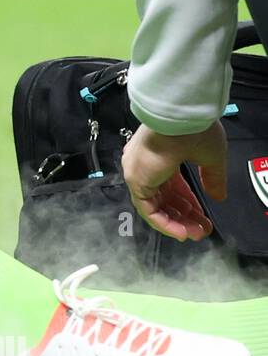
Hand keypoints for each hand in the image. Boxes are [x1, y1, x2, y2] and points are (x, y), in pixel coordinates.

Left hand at [122, 122, 227, 241]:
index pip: (173, 186)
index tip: (203, 216)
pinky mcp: (136, 181)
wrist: (180, 121)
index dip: (188, 202)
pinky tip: (181, 232)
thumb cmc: (195, 131)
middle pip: (164, 198)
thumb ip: (213, 179)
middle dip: (184, 216)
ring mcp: (138, 173)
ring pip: (155, 207)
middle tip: (201, 229)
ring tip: (196, 234)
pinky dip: (163, 223)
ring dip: (176, 223)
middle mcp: (145, 165)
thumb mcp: (211, 158)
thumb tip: (219, 197)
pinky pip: (147, 210)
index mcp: (161, 155)